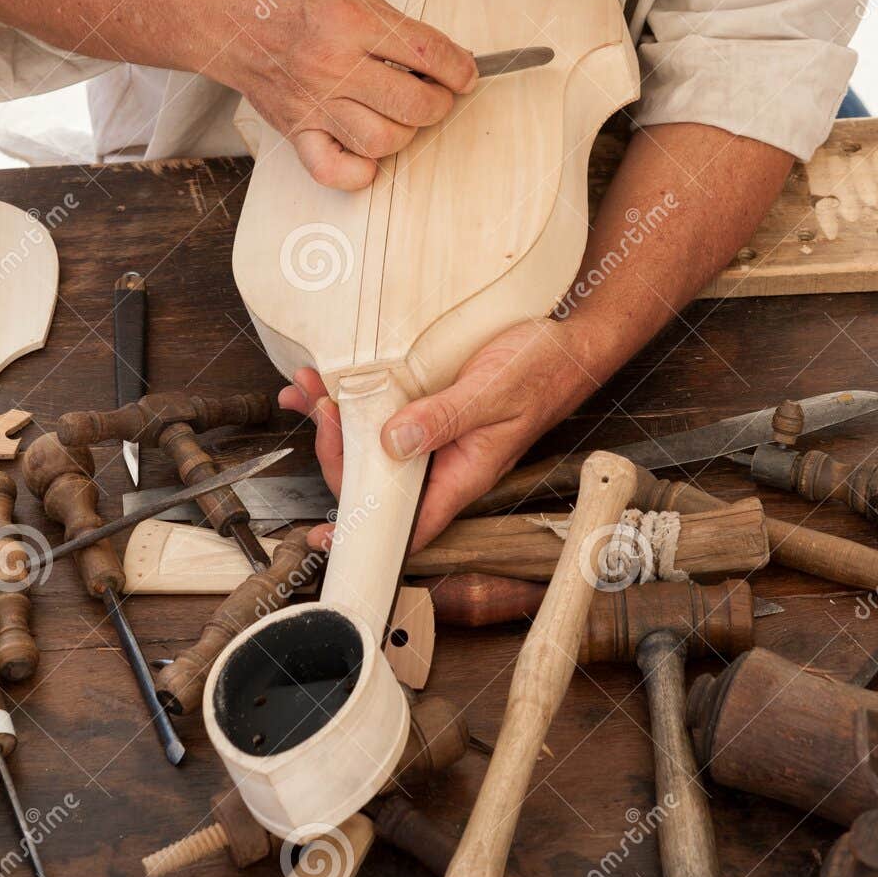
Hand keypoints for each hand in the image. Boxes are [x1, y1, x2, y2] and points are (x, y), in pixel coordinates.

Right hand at [219, 0, 476, 188]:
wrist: (230, 22)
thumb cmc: (292, 3)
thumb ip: (398, 28)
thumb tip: (451, 60)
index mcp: (348, 22)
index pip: (425, 53)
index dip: (459, 68)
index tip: (466, 74)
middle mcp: (330, 65)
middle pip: (412, 105)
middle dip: (440, 103)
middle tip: (438, 94)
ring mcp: (312, 103)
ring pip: (382, 141)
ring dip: (406, 132)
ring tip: (403, 115)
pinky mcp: (296, 131)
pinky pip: (335, 171)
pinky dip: (360, 171)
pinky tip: (369, 151)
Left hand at [279, 319, 591, 549]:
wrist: (568, 340)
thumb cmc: (543, 370)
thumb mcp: (493, 391)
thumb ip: (445, 419)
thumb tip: (393, 444)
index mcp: (462, 473)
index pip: (407, 524)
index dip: (364, 534)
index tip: (322, 536)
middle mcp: (444, 460)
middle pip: (377, 478)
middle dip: (337, 450)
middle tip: (320, 411)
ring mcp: (436, 433)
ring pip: (375, 443)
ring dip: (338, 419)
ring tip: (309, 389)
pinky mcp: (432, 405)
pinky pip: (385, 411)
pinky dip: (355, 395)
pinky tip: (332, 377)